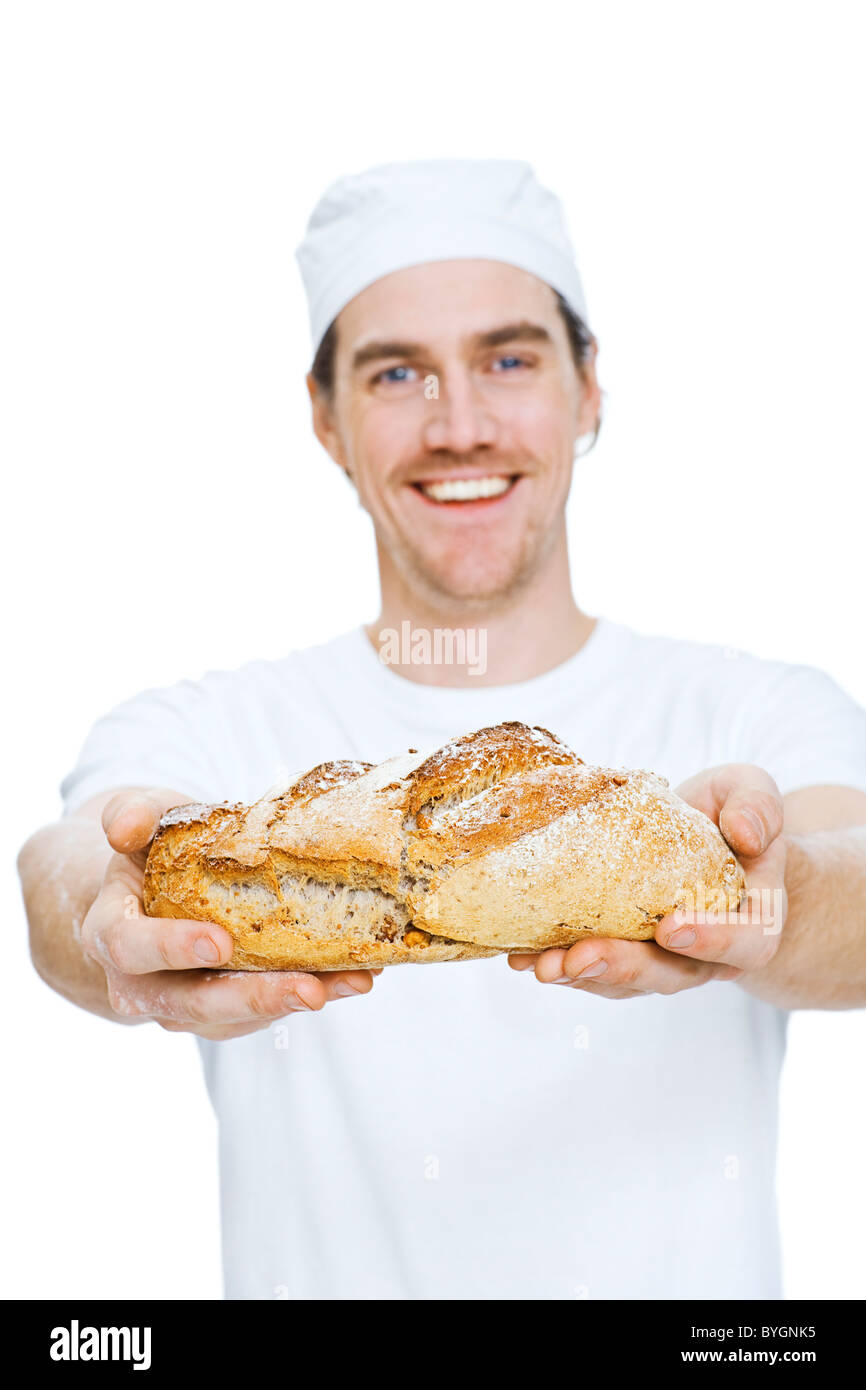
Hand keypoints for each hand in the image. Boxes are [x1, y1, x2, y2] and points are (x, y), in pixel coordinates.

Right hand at [81, 788, 380, 1038]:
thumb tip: (126, 827)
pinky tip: (356, 975)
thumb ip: (129, 814)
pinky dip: (315, 992)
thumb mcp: (138, 817)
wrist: (151, 891)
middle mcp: (142, 982)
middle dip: (254, 997)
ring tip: (353, 981)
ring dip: (297, 1002)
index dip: (172, 947)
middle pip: (192, 1003)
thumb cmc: (149, 849)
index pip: (131, 947)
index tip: (220, 940)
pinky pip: (266, 1010)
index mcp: (111, 932)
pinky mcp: (225, 1011)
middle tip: (309, 987)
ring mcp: (184, 1004)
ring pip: (237, 1016)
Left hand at [508, 763, 786, 998]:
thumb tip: (748, 835)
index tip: (671, 928)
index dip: (711, 940)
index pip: (745, 941)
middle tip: (580, 956)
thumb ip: (758, 806)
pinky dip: (558, 963)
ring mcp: (664, 959)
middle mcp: (709, 952)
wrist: (711, 839)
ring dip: (581, 975)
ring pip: (626, 981)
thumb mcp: (751, 792)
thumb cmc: (732, 815)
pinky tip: (519, 956)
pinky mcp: (625, 952)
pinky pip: (594, 969)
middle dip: (623, 967)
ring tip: (540, 965)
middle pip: (672, 974)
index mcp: (753, 917)